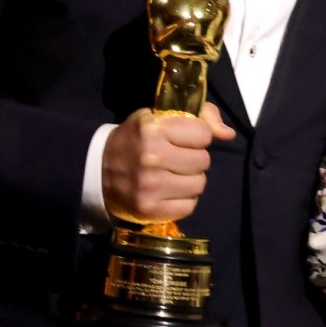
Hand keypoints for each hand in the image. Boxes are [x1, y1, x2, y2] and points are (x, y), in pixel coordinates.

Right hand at [102, 103, 236, 224]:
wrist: (97, 171)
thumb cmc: (134, 140)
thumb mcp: (158, 118)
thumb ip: (199, 118)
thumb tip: (228, 134)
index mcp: (154, 129)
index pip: (203, 134)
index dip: (197, 136)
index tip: (183, 139)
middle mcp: (152, 157)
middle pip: (203, 160)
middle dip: (194, 159)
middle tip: (175, 159)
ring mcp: (150, 186)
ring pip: (199, 184)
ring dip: (190, 180)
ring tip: (171, 175)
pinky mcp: (150, 209)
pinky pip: (189, 206)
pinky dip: (182, 200)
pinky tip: (167, 191)